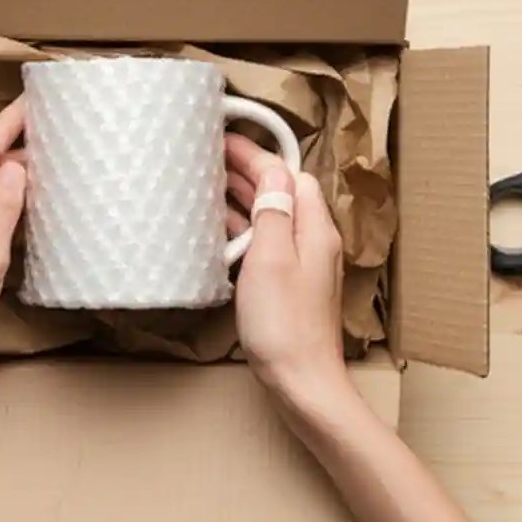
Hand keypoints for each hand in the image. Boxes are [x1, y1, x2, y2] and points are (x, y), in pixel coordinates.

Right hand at [226, 133, 348, 396]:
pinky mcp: (289, 286)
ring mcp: (303, 265)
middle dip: (247, 171)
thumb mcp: (270, 258)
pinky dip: (243, 230)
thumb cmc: (284, 326)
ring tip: (207, 185)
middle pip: (282, 192)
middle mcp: (313, 241)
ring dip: (242, 199)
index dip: (255, 153)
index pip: (286, 174)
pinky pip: (266, 243)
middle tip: (208, 157)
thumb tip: (272, 171)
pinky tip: (220, 233)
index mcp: (314, 228)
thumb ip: (272, 211)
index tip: (223, 138)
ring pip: (272, 217)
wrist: (303, 384)